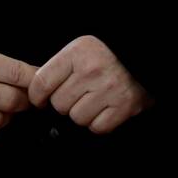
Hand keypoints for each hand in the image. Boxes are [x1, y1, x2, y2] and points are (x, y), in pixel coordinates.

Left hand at [28, 34, 153, 134]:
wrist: (141, 58)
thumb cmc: (106, 55)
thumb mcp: (80, 50)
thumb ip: (59, 68)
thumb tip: (35, 92)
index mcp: (77, 52)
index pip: (42, 82)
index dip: (36, 96)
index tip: (39, 100)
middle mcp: (92, 70)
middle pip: (59, 104)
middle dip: (64, 103)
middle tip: (76, 95)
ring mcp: (109, 89)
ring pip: (77, 118)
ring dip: (81, 113)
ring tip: (92, 100)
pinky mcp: (124, 106)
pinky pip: (97, 127)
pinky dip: (98, 122)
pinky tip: (103, 108)